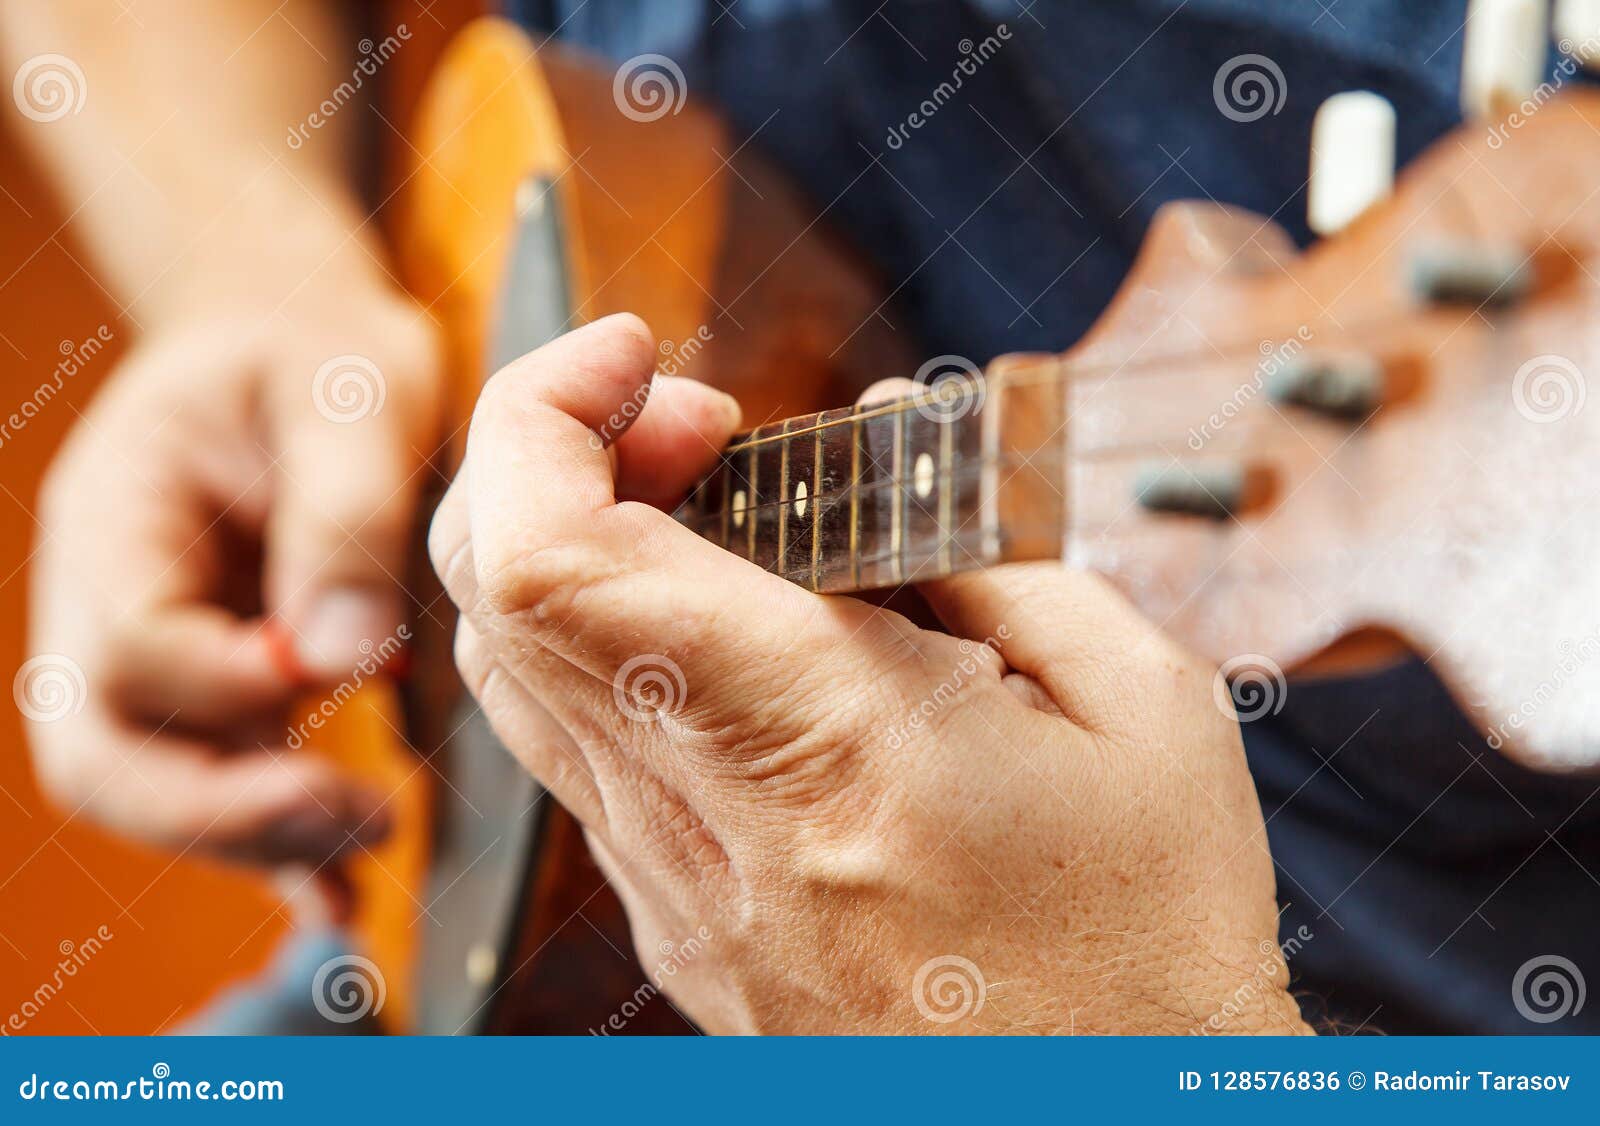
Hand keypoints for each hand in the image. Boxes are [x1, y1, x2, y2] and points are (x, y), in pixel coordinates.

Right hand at [26, 281, 441, 865]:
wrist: (297, 344)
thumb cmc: (318, 353)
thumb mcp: (344, 397)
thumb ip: (343, 516)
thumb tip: (344, 657)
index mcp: (119, 516)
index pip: (131, 642)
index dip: (226, 682)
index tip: (340, 672)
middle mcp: (107, 602)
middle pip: (103, 755)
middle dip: (221, 810)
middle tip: (357, 819)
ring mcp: (151, 658)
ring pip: (154, 793)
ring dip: (252, 843)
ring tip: (367, 852)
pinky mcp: (213, 693)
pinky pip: (216, 788)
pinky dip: (274, 848)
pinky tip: (339, 896)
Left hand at [430, 314, 1308, 1034]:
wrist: (1106, 1121)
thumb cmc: (1149, 935)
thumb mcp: (1136, 705)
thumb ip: (992, 545)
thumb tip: (874, 439)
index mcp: (820, 745)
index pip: (551, 565)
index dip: (541, 421)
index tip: (639, 359)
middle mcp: (708, 828)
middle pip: (497, 599)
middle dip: (559, 453)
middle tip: (699, 419)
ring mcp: (675, 894)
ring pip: (519, 675)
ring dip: (578, 541)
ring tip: (717, 503)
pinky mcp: (682, 926)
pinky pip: (583, 753)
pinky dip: (614, 640)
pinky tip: (733, 624)